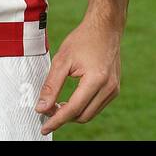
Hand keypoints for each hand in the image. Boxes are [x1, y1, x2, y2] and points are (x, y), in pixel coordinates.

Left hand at [35, 12, 121, 134]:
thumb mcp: (62, 60)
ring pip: (90, 114)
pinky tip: (72, 99)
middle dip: (64, 117)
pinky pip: (96, 106)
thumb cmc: (83, 39)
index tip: (44, 128)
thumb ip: (51, 86)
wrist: (105, 27)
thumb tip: (41, 108)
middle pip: (82, 116)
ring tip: (58, 104)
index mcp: (96, 79)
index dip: (56, 120)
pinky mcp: (114, 88)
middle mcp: (109, 87)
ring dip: (73, 113)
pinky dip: (83, 107)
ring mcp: (114, 89)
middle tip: (47, 109)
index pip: (73, 109)